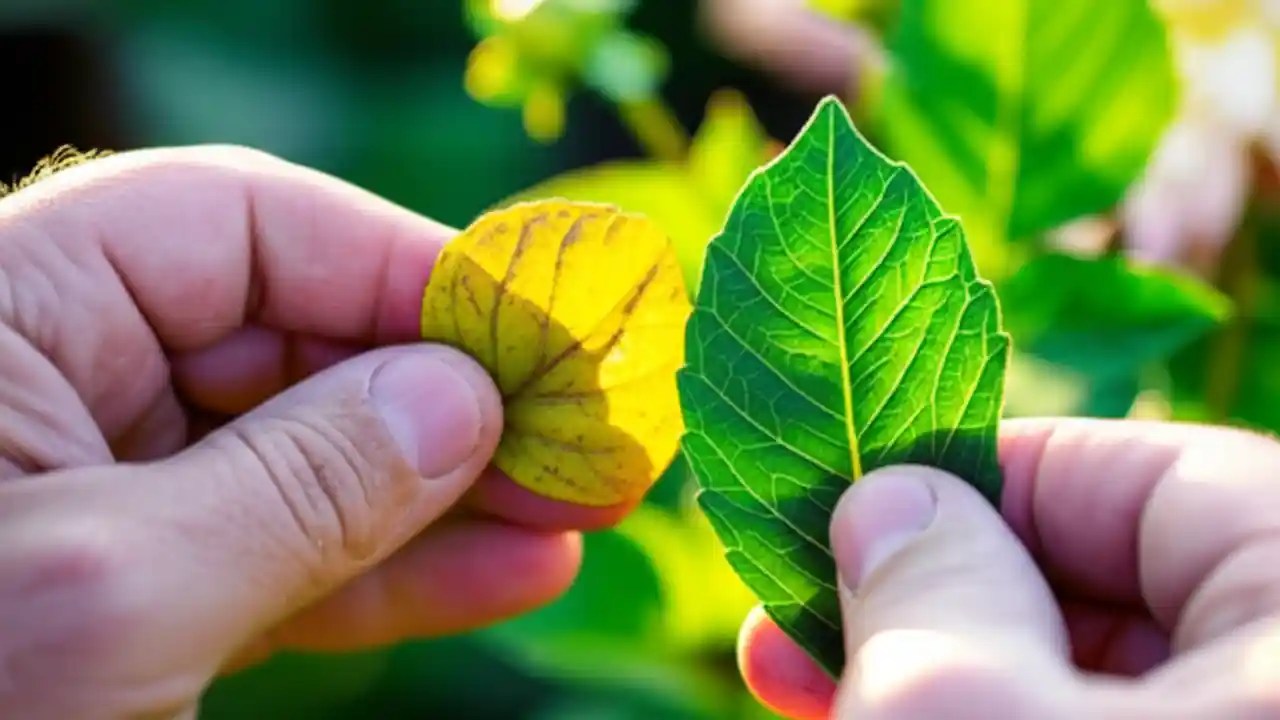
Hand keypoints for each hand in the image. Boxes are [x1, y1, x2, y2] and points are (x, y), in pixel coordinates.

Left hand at [0, 147, 623, 718]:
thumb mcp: (112, 597)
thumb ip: (300, 484)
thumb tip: (463, 400)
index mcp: (4, 307)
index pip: (239, 225)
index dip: (401, 266)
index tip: (534, 332)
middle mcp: (54, 376)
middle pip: (297, 341)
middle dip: (450, 398)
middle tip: (588, 439)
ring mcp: (104, 489)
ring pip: (311, 456)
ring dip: (452, 490)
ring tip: (578, 514)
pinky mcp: (142, 587)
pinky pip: (292, 553)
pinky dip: (401, 568)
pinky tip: (510, 569)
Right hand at [738, 418, 1279, 718]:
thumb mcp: (972, 717)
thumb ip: (931, 585)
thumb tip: (888, 501)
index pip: (1138, 473)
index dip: (967, 476)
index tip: (844, 510)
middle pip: (1108, 585)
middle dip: (934, 598)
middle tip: (793, 635)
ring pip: (1092, 680)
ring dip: (945, 670)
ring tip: (820, 697)